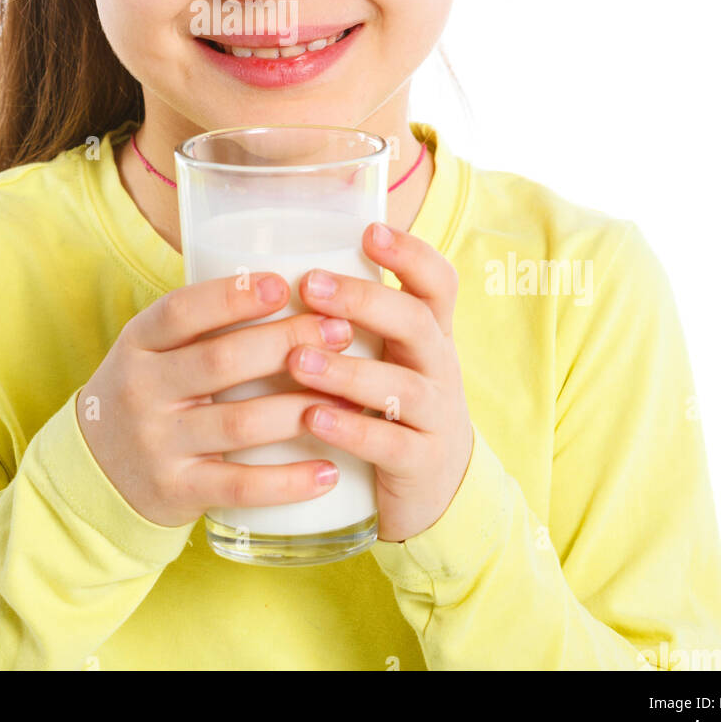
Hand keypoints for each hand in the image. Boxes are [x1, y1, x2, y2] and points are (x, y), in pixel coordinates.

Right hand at [75, 271, 362, 527]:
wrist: (96, 474)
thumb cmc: (149, 393)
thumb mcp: (153, 350)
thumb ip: (202, 322)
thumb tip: (293, 281)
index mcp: (138, 343)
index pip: (181, 311)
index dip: (233, 297)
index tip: (284, 284)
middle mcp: (143, 390)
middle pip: (221, 361)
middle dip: (287, 343)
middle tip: (340, 332)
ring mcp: (158, 444)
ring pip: (239, 423)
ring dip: (300, 409)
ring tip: (350, 398)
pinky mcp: (176, 491)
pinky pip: (240, 485)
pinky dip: (287, 481)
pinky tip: (329, 471)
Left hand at [289, 222, 474, 543]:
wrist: (437, 491)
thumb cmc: (393, 406)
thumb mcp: (390, 356)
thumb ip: (357, 319)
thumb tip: (281, 267)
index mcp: (430, 333)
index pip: (437, 281)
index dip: (410, 253)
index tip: (370, 230)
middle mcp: (439, 366)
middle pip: (416, 322)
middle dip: (362, 301)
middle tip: (308, 285)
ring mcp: (435, 416)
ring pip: (400, 386)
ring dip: (346, 370)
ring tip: (298, 361)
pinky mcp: (421, 463)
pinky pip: (390, 444)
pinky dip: (352, 430)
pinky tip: (314, 418)